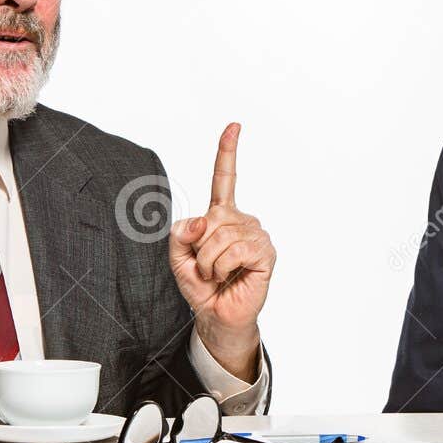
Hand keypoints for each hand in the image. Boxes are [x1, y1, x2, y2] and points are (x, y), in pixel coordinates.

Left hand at [167, 123, 272, 380]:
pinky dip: (223, 267)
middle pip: (211, 219)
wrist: (216, 315)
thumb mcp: (178, 257)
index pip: (225, 179)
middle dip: (199, 248)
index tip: (234, 126)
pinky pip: (236, 250)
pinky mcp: (265, 252)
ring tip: (218, 275)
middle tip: (206, 268)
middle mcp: (242, 220)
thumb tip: (204, 221)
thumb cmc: (202, 286)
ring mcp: (256, 235)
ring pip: (221, 236)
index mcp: (221, 215)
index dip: (228, 151)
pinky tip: (231, 276)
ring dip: (209, 262)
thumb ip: (180, 234)